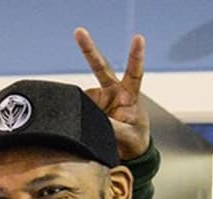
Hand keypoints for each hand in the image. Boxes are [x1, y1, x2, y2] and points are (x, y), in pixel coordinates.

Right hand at [74, 27, 150, 160]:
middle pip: (100, 67)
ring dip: (80, 106)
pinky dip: (74, 113)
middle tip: (79, 31)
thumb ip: (112, 127)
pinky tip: (77, 122)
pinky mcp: (88, 106)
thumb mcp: (127, 136)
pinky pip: (76, 106)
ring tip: (92, 123)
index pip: (134, 73)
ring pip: (84, 95)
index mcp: (129, 95)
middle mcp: (113, 92)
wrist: (126, 151)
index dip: (136, 56)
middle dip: (88, 49)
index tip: (139, 39)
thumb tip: (94, 118)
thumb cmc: (134, 140)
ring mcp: (99, 98)